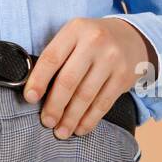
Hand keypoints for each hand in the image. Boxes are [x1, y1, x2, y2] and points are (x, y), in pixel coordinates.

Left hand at [24, 17, 156, 138]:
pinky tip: (80, 128)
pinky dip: (90, 119)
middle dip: (55, 105)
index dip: (38, 80)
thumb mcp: (74, 36)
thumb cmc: (92, 41)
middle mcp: (94, 42)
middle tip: (46, 122)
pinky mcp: (124, 76)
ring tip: (61, 131)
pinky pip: (103, 103)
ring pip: (86, 95)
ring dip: (71, 118)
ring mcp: (111, 60)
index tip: (30, 98)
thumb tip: (35, 91)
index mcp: (75, 30)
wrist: (131, 37)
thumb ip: (57, 56)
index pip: (52, 57)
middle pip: (69, 80)